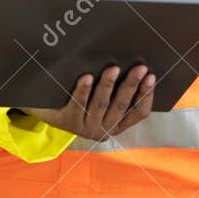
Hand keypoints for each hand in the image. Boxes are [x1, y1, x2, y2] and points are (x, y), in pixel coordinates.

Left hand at [25, 65, 155, 139]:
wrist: (47, 109)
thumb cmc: (82, 99)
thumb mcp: (102, 98)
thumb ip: (117, 91)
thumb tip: (137, 66)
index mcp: (116, 126)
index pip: (138, 113)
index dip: (146, 95)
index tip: (151, 76)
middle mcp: (103, 131)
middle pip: (120, 106)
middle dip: (131, 85)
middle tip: (139, 68)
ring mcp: (85, 128)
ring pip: (100, 105)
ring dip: (108, 86)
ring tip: (113, 68)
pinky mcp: (68, 122)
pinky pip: (78, 104)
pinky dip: (83, 90)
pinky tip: (86, 77)